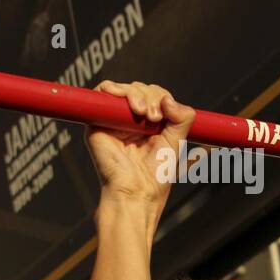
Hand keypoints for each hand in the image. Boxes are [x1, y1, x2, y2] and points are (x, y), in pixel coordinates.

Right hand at [87, 80, 194, 207]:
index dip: (162, 96)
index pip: (155, 95)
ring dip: (136, 94)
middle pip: (140, 89)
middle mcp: (130, 120)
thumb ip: (182, 118)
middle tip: (155, 117)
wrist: (138, 190)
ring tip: (143, 113)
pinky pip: (101, 94)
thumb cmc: (156, 173)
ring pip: (123, 89)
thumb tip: (168, 100)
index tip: (167, 113)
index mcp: (149, 123)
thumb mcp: (177, 140)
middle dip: (151, 96)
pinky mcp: (97, 123)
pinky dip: (113, 89)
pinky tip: (127, 101)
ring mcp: (113, 120)